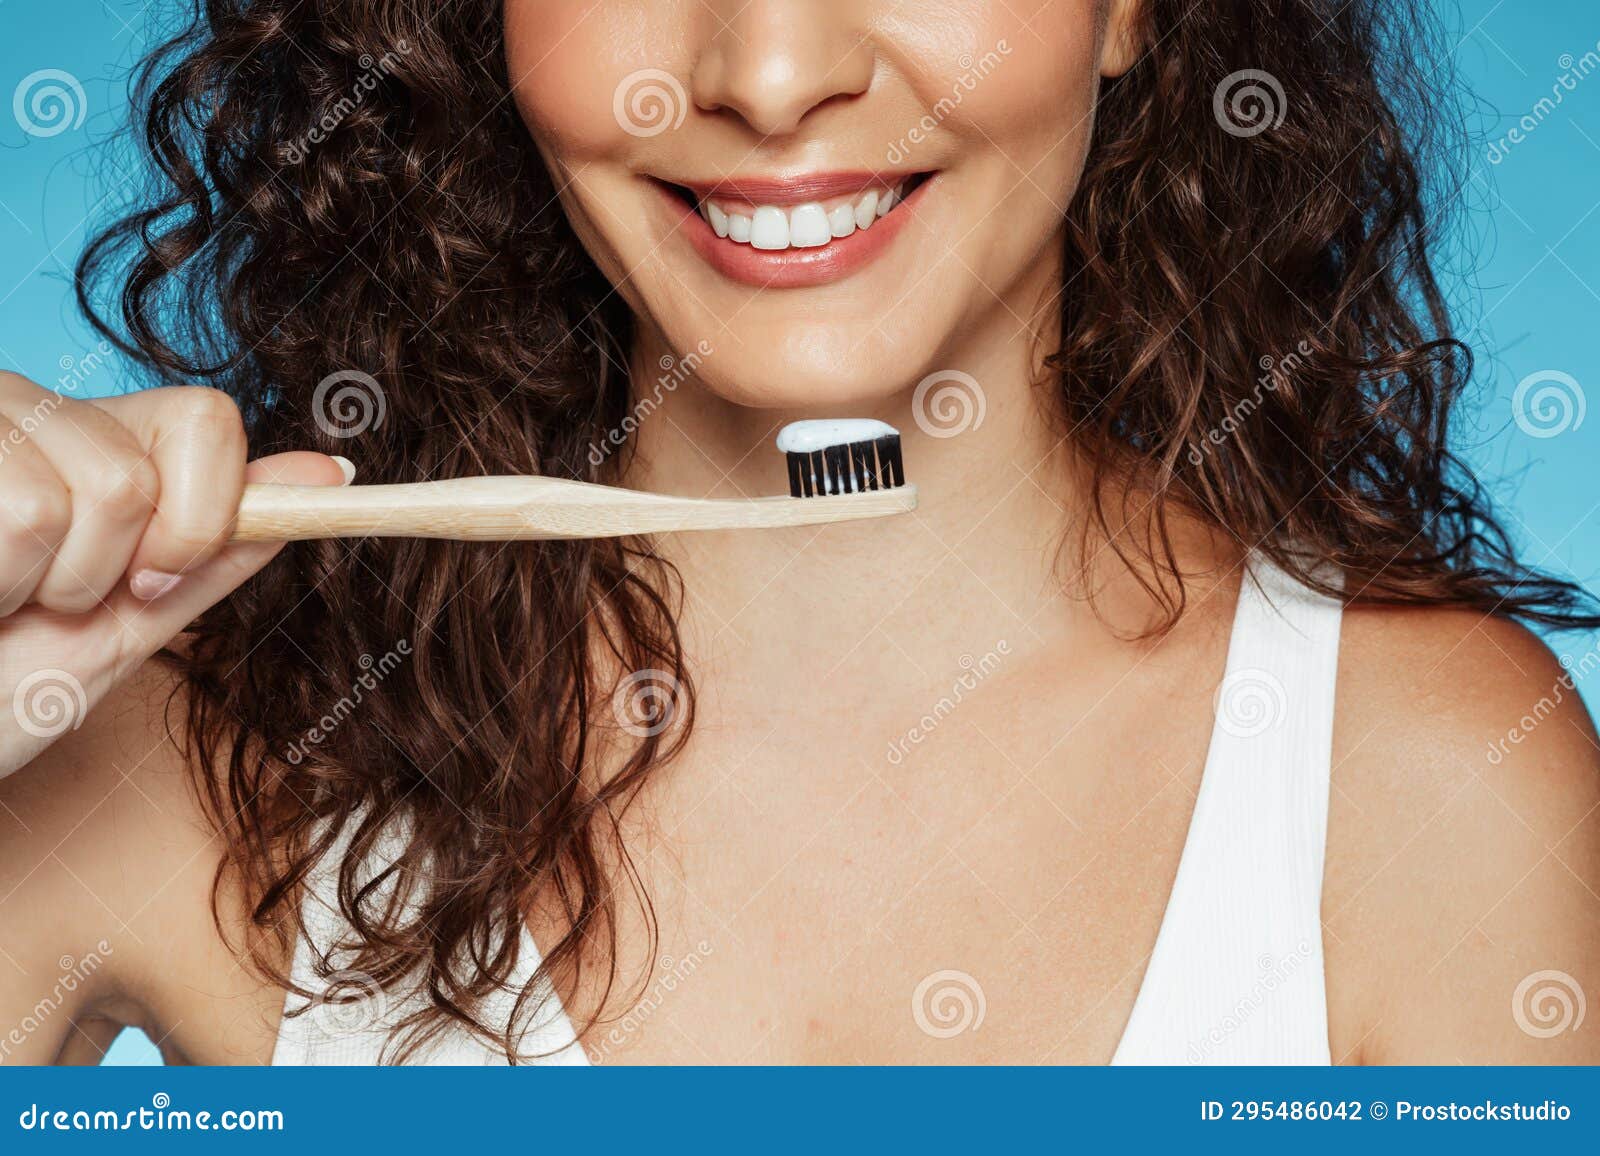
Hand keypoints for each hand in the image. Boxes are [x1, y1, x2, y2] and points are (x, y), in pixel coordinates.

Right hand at [0, 372, 351, 778]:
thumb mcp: (122, 624)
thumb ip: (216, 550)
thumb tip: (334, 476)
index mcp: (95, 442)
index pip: (207, 419)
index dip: (200, 514)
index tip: (144, 578)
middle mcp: (29, 409)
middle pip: (140, 475)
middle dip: (101, 572)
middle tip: (32, 598)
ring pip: (86, 493)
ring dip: (39, 582)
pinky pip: (20, 510)